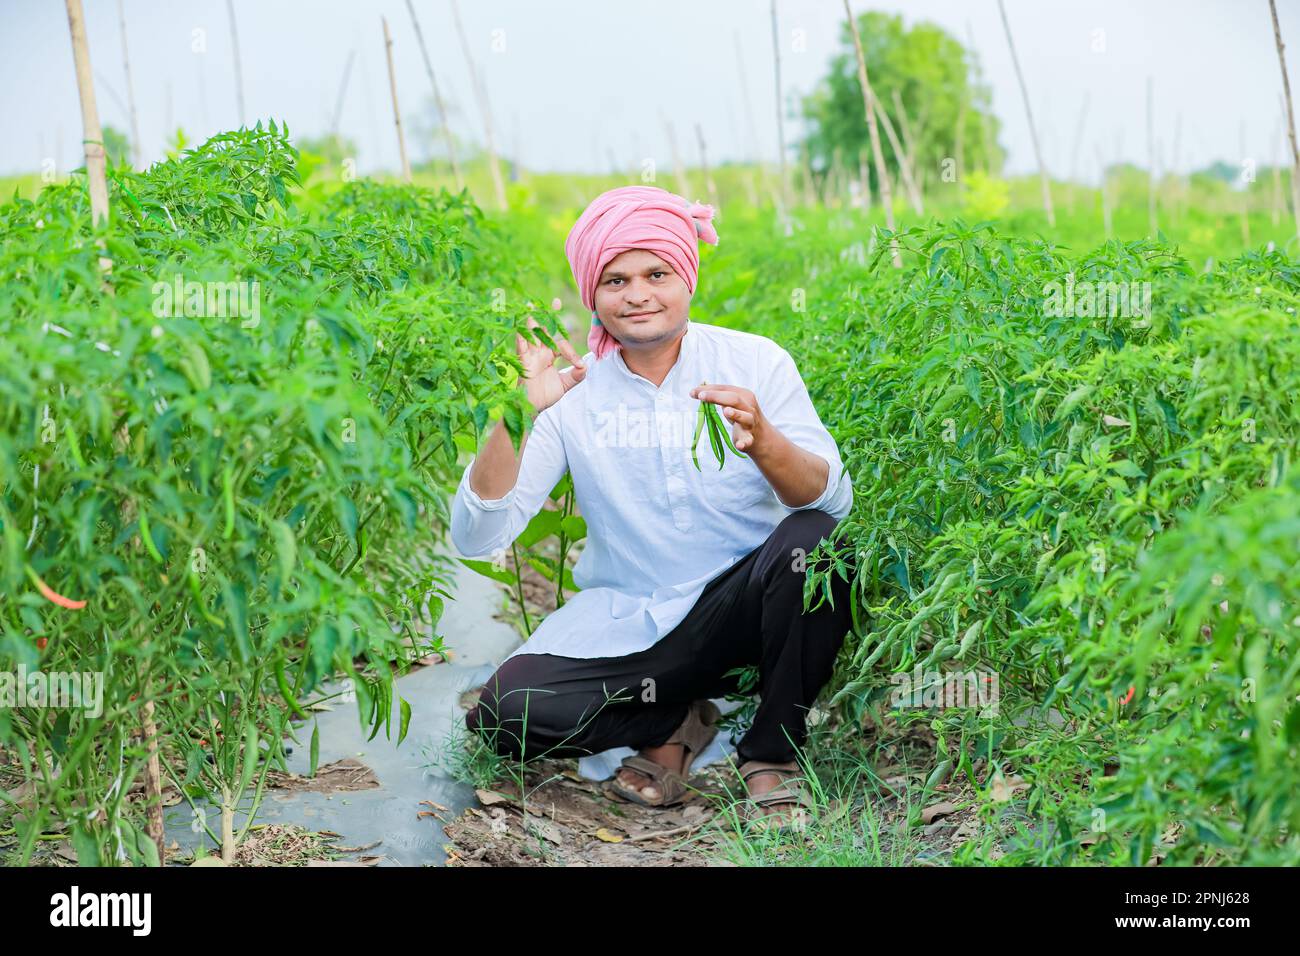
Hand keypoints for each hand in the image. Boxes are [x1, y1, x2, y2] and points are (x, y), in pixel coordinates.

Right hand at [517, 299, 585, 414]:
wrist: (532, 408)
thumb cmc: (546, 395)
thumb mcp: (565, 385)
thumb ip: (576, 375)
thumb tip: (585, 366)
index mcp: (549, 355)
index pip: (561, 344)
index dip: (571, 352)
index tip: (578, 365)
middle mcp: (539, 352)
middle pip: (544, 330)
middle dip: (549, 316)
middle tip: (556, 301)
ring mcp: (530, 356)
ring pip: (531, 335)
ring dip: (532, 322)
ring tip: (532, 307)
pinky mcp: (522, 363)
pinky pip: (521, 349)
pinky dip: (521, 340)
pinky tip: (521, 330)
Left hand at [689, 383, 768, 455]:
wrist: (761, 436)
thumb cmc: (741, 415)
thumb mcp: (732, 404)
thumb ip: (717, 397)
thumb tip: (695, 391)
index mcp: (744, 395)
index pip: (725, 389)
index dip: (709, 389)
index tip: (693, 392)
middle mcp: (749, 407)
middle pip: (734, 399)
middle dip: (717, 397)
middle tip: (701, 396)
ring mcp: (751, 423)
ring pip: (745, 417)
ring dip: (736, 414)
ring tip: (726, 411)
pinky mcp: (750, 438)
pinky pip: (748, 440)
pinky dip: (744, 442)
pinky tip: (740, 445)